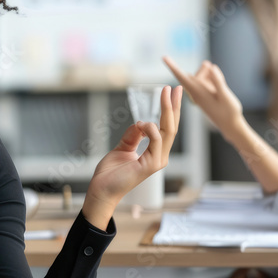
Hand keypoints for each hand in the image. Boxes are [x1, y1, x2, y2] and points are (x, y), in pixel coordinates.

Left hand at [83, 85, 182, 227]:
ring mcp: (157, 161)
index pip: (166, 128)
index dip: (169, 110)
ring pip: (168, 131)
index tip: (171, 93)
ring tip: (166, 93)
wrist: (101, 190)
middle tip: (176, 88)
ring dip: (167, 110)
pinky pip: (156, 141)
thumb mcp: (122, 147)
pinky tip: (143, 123)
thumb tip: (141, 122)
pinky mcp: (150, 166)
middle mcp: (160, 155)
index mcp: (155, 152)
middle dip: (174, 106)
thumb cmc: (111, 173)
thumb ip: (133, 135)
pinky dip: (151, 129)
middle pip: (172, 127)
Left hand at [163, 56, 244, 141]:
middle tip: (210, 68)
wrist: (231, 125)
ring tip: (216, 78)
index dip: (173, 66)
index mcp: (197, 92)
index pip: (181, 76)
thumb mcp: (225, 95)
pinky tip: (218, 80)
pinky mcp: (204, 96)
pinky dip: (212, 79)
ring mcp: (200, 94)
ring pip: (200, 78)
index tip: (164, 57)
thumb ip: (218, 81)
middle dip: (203, 71)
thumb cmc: (229, 112)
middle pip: (194, 75)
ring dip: (208, 75)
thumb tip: (211, 67)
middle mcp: (196, 93)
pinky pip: (205, 82)